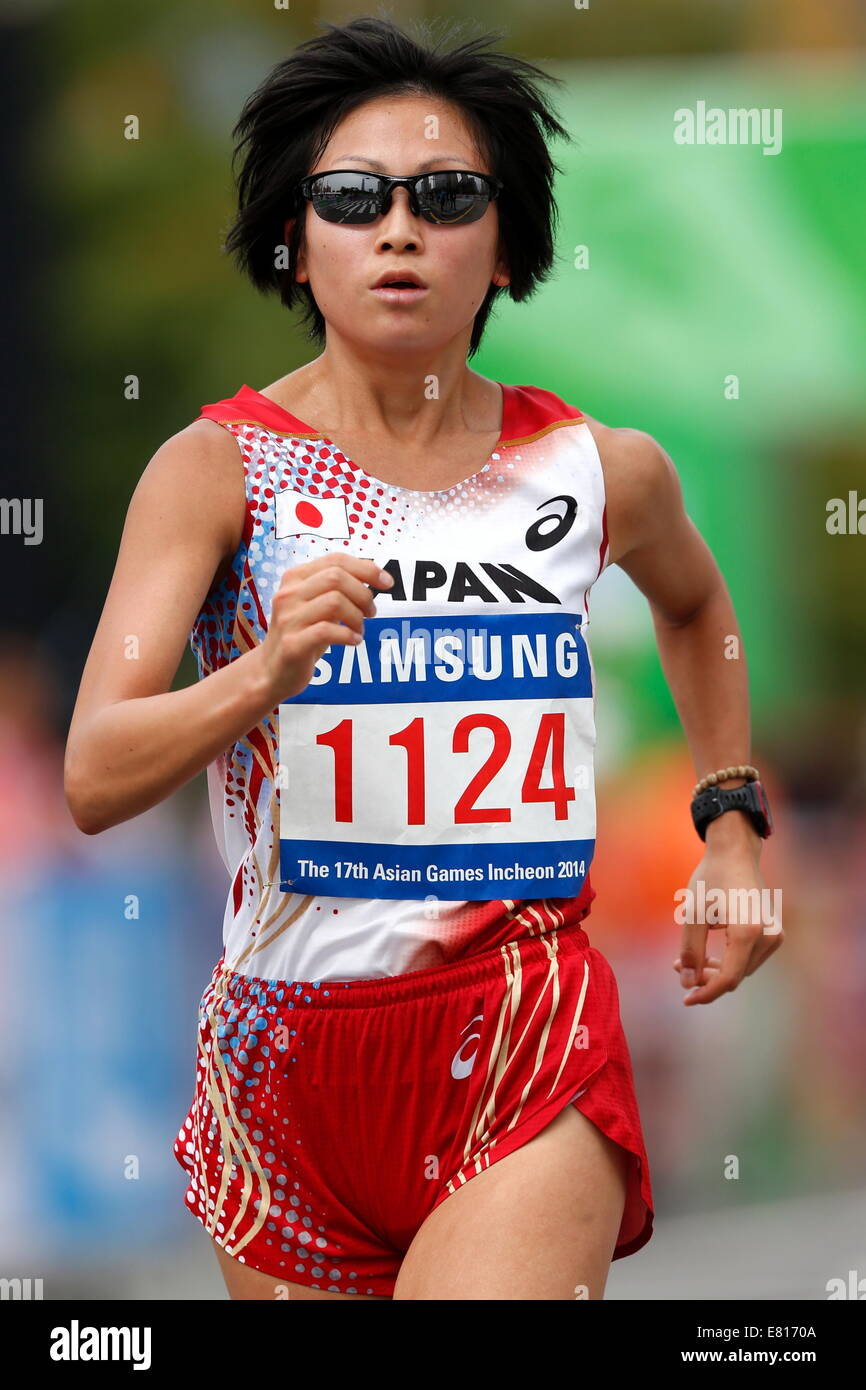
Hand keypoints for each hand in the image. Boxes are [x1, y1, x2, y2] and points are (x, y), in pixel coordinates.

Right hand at [257, 552, 392, 702]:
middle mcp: (288, 594)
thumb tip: (374, 575)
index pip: (336, 560)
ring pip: (335, 601)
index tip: (387, 582)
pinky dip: (348, 635)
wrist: (272, 671)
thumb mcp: (317, 604)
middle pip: (337, 577)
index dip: (367, 568)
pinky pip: (327, 631)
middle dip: (363, 594)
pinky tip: (353, 640)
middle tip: (371, 612)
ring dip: (357, 616)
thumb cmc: (302, 634)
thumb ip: (337, 588)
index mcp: (295, 578)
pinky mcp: (292, 644)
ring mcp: (288, 619)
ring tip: (359, 629)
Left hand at [673, 840, 782, 1005]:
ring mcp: (774, 936)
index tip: (686, 999)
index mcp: (747, 932)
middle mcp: (768, 937)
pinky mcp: (773, 933)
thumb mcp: (693, 914)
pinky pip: (749, 958)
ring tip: (686, 960)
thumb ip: (690, 951)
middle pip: (735, 975)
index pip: (728, 979)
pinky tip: (708, 954)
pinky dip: (729, 960)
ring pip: (742, 969)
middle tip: (678, 968)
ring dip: (717, 970)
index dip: (706, 992)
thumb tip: (687, 984)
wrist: (735, 853)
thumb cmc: (711, 879)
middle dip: (706, 978)